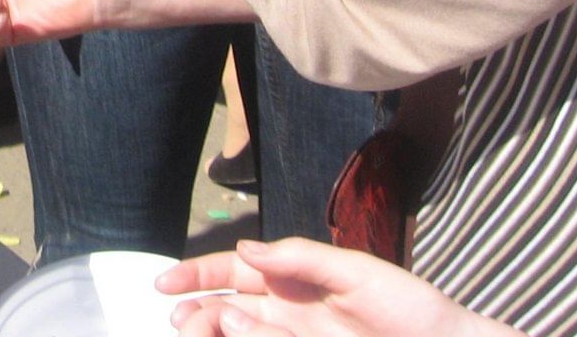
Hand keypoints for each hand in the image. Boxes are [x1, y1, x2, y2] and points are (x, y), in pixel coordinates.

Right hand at [160, 239, 514, 336]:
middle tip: (180, 322)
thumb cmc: (411, 307)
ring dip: (217, 332)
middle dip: (197, 312)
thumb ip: (301, 257)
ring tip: (202, 332)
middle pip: (226, 308)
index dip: (196, 274)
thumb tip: (246, 248)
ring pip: (239, 334)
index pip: (232, 271)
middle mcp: (287, 312)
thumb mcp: (358, 272)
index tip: (164, 283)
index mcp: (294, 281)